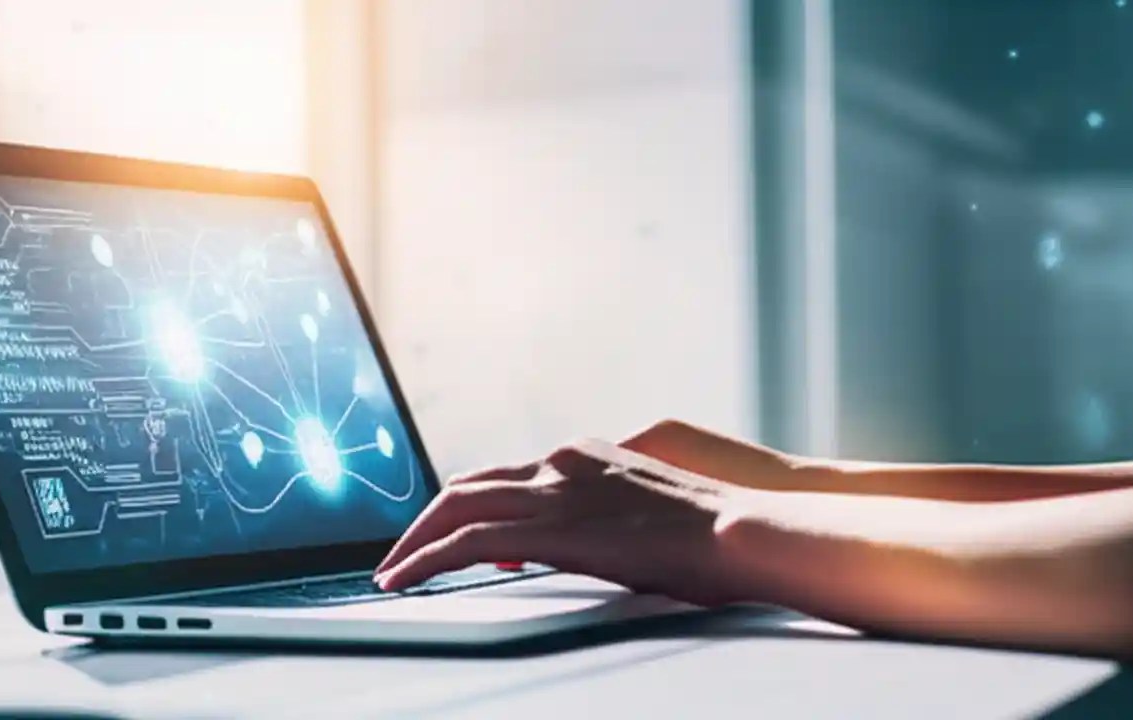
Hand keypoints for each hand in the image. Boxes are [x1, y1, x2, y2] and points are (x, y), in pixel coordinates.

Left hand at [374, 437, 756, 605]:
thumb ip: (609, 514)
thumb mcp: (652, 511)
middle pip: (469, 485)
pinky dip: (425, 560)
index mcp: (585, 456)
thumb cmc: (714, 531)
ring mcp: (553, 492)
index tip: (456, 536)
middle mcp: (560, 463)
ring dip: (416, 540)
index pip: (507, 477)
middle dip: (429, 519)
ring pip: (455, 506)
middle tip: (405, 551)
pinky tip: (404, 582)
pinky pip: (465, 543)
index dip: (473, 506)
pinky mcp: (549, 528)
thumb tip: (593, 538)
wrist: (739, 529)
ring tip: (393, 571)